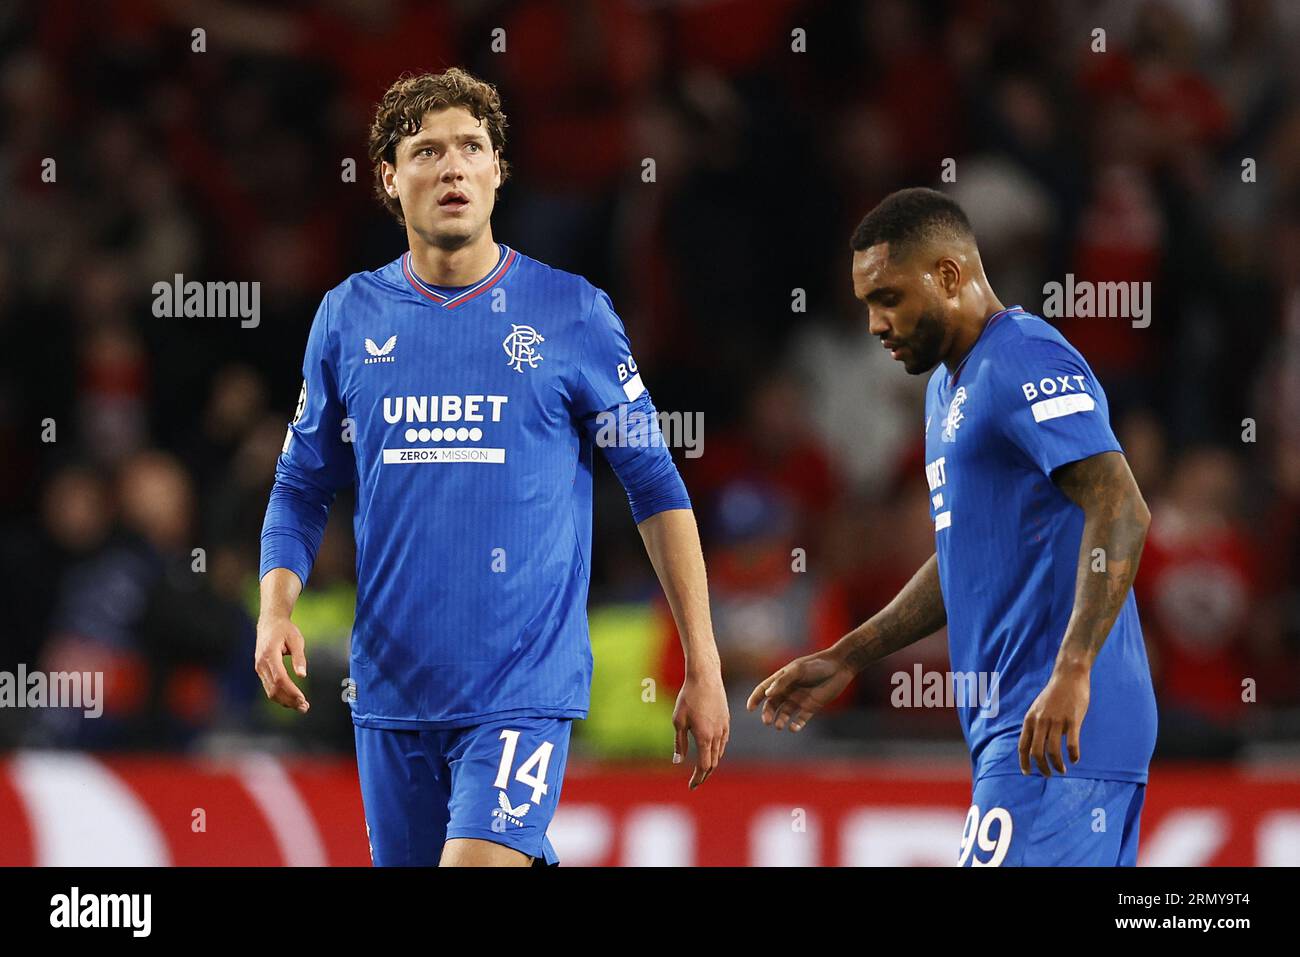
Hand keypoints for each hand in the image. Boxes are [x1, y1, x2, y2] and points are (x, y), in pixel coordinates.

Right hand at [254, 616, 309, 712]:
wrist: (269, 623)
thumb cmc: (285, 630)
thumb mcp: (296, 640)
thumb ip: (299, 658)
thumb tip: (302, 676)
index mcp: (270, 655)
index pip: (280, 678)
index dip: (291, 691)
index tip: (303, 699)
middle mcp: (261, 664)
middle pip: (274, 689)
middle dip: (289, 700)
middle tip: (305, 707)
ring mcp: (259, 668)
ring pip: (270, 691)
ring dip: (285, 701)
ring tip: (301, 706)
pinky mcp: (261, 671)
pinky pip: (269, 687)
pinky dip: (280, 696)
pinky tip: (292, 700)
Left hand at [672, 668, 728, 789]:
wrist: (705, 677)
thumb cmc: (688, 697)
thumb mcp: (678, 721)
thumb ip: (680, 743)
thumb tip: (678, 761)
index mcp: (705, 737)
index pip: (704, 766)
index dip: (698, 778)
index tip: (691, 786)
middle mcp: (717, 735)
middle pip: (713, 762)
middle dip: (704, 774)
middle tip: (696, 782)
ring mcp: (724, 727)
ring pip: (720, 752)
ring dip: (712, 763)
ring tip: (703, 770)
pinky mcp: (726, 720)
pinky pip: (724, 741)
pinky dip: (718, 751)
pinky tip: (712, 751)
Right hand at [746, 650, 853, 731]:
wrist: (839, 667)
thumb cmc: (816, 665)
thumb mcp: (798, 670)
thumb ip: (782, 681)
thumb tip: (767, 694)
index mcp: (782, 679)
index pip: (763, 689)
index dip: (755, 698)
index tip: (750, 708)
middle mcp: (788, 690)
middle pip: (772, 705)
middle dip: (768, 713)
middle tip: (767, 721)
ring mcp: (799, 699)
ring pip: (784, 713)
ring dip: (780, 720)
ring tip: (780, 726)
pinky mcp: (811, 707)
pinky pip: (800, 719)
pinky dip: (795, 725)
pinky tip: (793, 728)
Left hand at [1018, 664, 1089, 775]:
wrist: (1069, 676)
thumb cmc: (1054, 694)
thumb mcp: (1038, 708)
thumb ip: (1036, 724)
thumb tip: (1035, 743)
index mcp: (1030, 719)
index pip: (1022, 745)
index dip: (1024, 762)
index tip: (1027, 773)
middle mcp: (1040, 721)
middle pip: (1036, 752)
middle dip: (1041, 767)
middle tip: (1048, 775)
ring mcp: (1056, 721)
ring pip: (1053, 751)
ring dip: (1057, 765)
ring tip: (1062, 770)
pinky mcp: (1072, 720)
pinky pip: (1071, 744)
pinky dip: (1073, 755)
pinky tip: (1075, 759)